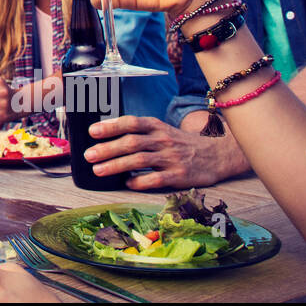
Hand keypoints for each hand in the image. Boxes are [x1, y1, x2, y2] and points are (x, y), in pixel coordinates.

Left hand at [80, 115, 234, 189]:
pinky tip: (127, 183)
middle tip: (89, 155)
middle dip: (108, 148)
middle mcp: (163, 139)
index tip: (92, 131)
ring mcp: (171, 157)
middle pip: (132, 142)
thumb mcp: (161, 131)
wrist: (216, 154)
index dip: (111, 126)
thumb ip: (139, 134)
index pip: (131, 122)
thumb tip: (106, 139)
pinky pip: (156, 179)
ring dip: (116, 165)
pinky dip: (140, 181)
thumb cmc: (179, 144)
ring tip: (98, 170)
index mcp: (156, 126)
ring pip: (140, 160)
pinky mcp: (180, 175)